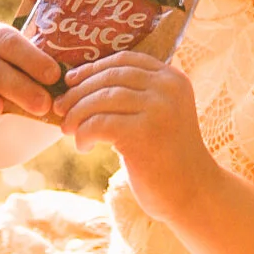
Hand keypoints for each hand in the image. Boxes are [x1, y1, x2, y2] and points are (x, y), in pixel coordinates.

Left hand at [56, 53, 216, 227]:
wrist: (193, 193)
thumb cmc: (167, 157)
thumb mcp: (158, 115)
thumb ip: (135, 95)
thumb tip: (80, 82)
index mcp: (172, 78)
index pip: (125, 60)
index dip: (93, 67)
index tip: (72, 80)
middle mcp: (168, 88)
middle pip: (110, 77)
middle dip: (78, 92)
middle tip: (60, 108)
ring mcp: (158, 109)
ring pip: (101, 99)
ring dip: (76, 114)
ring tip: (68, 129)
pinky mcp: (143, 133)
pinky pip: (98, 124)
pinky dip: (83, 134)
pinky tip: (83, 147)